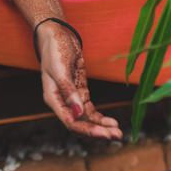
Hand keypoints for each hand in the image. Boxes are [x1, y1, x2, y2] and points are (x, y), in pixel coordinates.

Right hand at [35, 22, 121, 139]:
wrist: (57, 35)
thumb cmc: (54, 50)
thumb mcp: (60, 69)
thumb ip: (68, 91)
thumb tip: (78, 112)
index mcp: (53, 99)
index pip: (71, 121)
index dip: (88, 130)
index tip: (105, 134)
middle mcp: (62, 102)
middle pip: (80, 123)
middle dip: (98, 131)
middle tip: (117, 135)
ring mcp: (72, 98)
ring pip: (86, 119)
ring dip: (101, 126)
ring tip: (118, 132)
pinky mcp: (80, 91)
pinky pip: (90, 110)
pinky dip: (100, 117)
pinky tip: (111, 121)